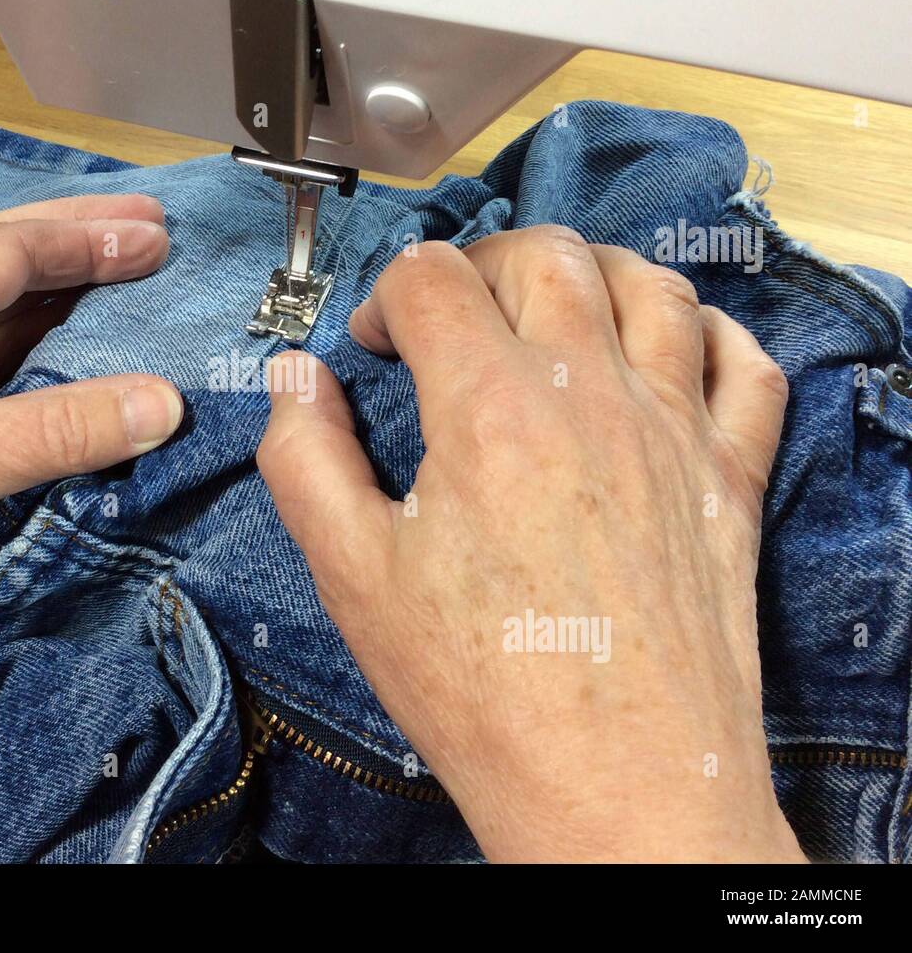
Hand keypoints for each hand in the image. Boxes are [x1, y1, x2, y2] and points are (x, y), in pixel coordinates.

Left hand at [0, 194, 181, 858]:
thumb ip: (56, 430)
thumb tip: (166, 401)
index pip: (3, 249)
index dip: (83, 236)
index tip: (157, 235)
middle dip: (76, 255)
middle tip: (152, 244)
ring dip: (62, 323)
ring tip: (129, 310)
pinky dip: (44, 396)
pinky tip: (78, 405)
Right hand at [259, 226, 803, 862]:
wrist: (616, 787)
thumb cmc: (484, 690)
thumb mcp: (351, 575)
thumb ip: (305, 457)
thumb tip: (295, 379)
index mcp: (489, 408)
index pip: (434, 278)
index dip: (389, 296)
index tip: (380, 348)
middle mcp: (591, 394)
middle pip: (545, 255)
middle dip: (482, 264)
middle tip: (455, 316)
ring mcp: (674, 431)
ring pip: (652, 286)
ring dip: (593, 274)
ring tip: (552, 314)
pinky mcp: (730, 479)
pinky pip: (748, 366)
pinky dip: (711, 336)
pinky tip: (672, 353)